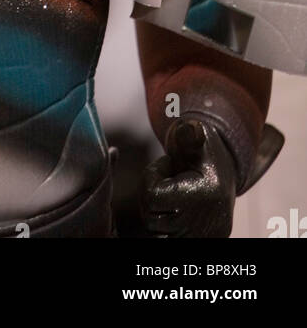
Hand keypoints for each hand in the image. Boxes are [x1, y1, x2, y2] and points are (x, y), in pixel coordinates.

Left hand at [140, 118, 236, 238]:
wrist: (221, 180)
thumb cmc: (202, 154)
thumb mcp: (196, 137)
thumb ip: (190, 133)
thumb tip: (191, 128)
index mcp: (204, 194)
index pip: (152, 195)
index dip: (152, 176)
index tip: (166, 165)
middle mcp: (205, 222)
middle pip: (151, 215)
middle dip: (153, 193)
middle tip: (169, 178)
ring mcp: (202, 238)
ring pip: (156, 229)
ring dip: (158, 209)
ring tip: (173, 192)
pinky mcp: (199, 244)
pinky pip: (165, 238)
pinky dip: (165, 223)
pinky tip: (174, 209)